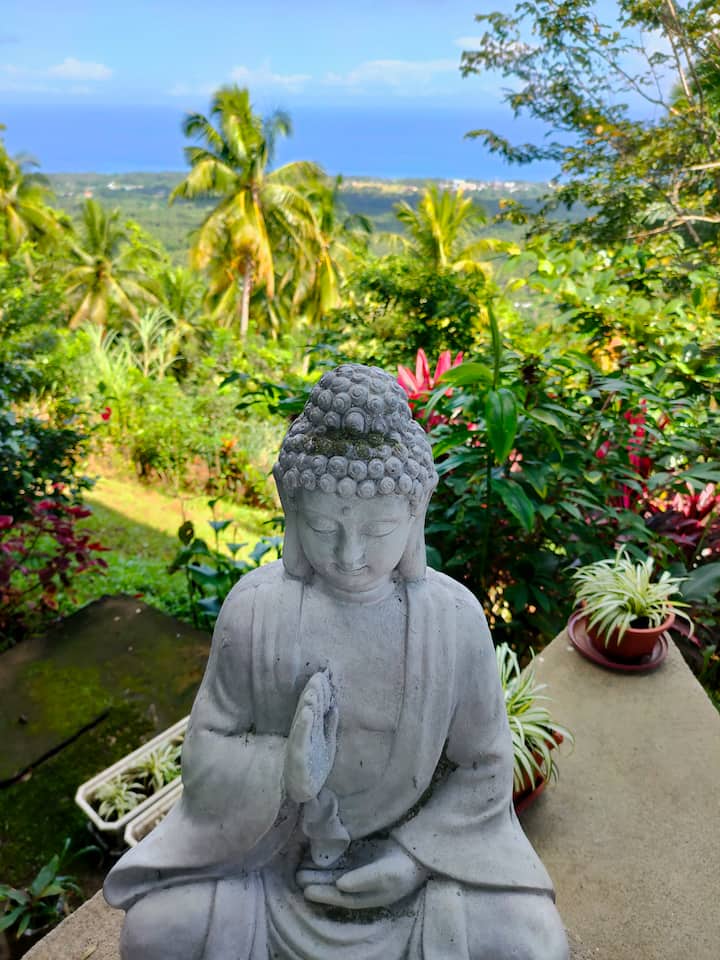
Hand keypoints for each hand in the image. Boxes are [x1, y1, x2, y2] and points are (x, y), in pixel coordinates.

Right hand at [284, 671, 337, 802]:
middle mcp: (304, 733)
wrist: (303, 790)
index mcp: (312, 729)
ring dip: (308, 706)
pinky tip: (307, 714)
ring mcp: (300, 743)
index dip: (321, 691)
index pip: (317, 706)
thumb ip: (330, 725)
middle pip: (309, 709)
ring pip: (304, 721)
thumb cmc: (315, 766)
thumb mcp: (327, 743)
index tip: (325, 674)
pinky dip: (304, 726)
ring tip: (313, 692)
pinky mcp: (298, 756)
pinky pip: (301, 739)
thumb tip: (335, 706)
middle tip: (319, 677)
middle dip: (314, 693)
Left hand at [300, 840, 428, 908]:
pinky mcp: (361, 857)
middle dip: (316, 882)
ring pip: (334, 873)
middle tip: (296, 876)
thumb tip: (340, 886)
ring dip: (319, 871)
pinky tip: (316, 854)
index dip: (323, 894)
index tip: (306, 891)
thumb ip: (362, 879)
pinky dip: (328, 859)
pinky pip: (340, 861)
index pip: (340, 898)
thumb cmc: (403, 866)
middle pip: (334, 886)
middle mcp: (360, 887)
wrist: (419, 850)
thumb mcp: (385, 874)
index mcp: (367, 897)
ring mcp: (360, 871)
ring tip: (300, 867)